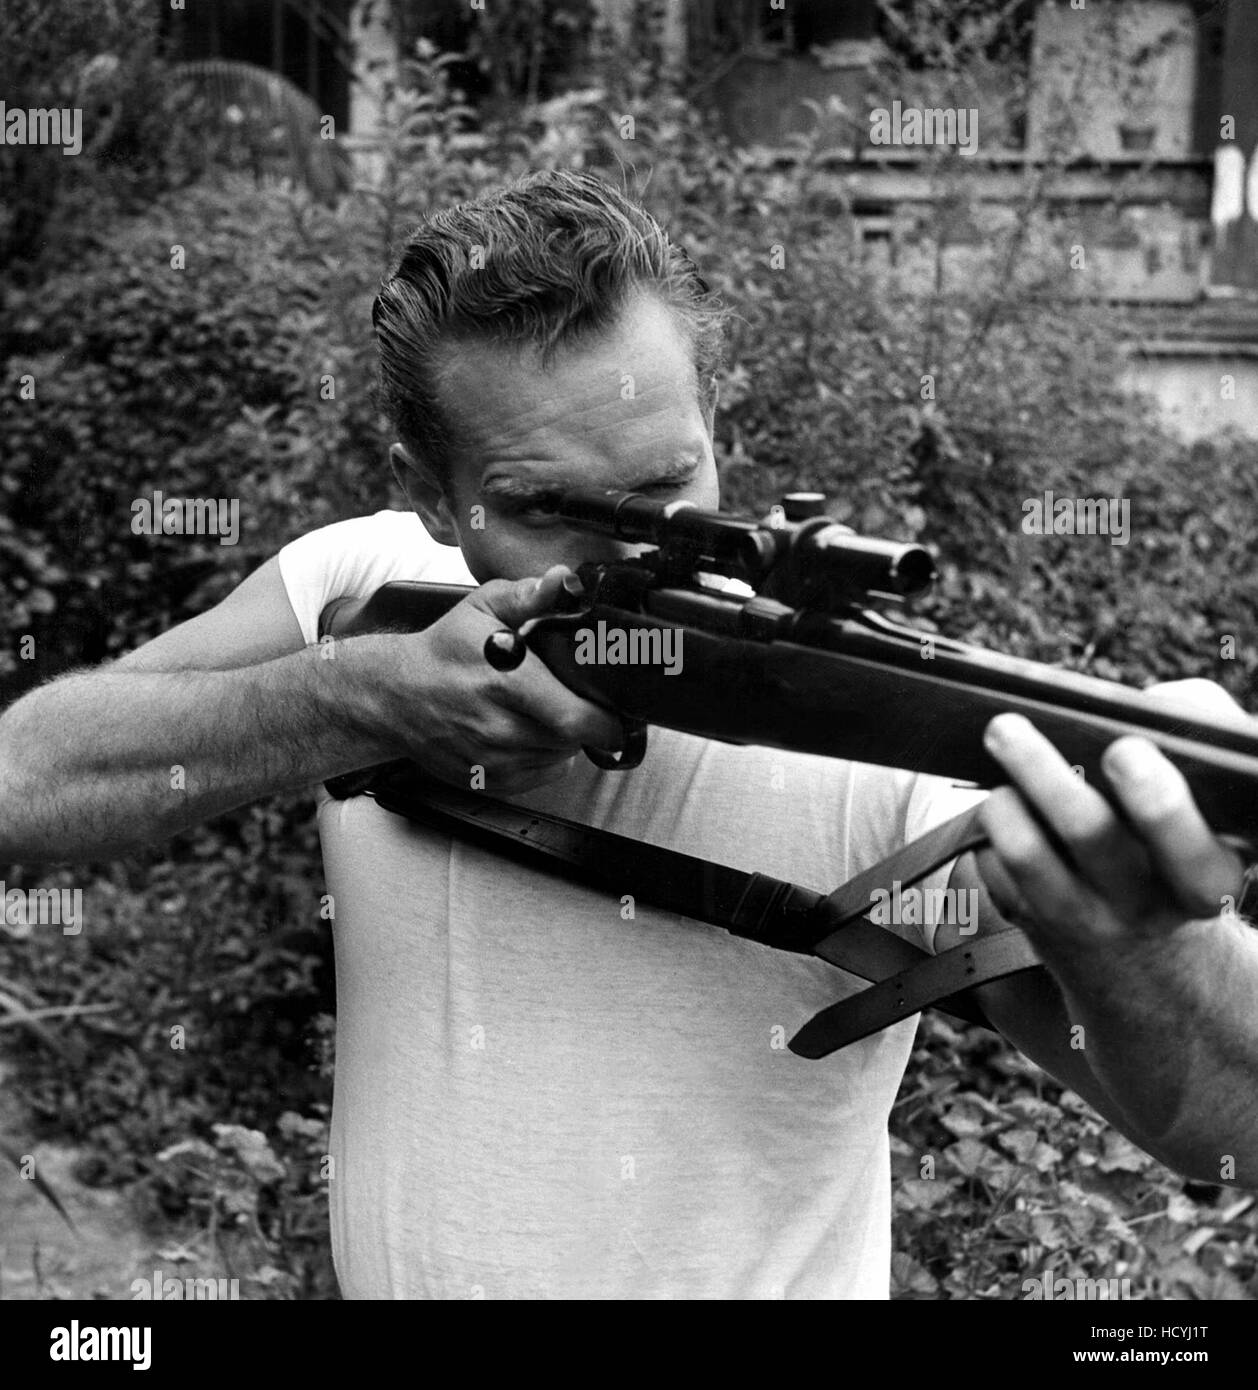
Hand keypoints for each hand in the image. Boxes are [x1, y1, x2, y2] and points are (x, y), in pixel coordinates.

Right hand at [363, 565, 624, 793]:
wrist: (394, 695)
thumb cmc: (444, 650)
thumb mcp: (482, 608)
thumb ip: (528, 595)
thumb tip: (564, 579)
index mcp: (507, 683)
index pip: (578, 719)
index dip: (606, 719)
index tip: (613, 706)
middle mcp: (499, 728)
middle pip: (574, 740)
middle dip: (584, 721)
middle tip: (574, 698)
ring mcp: (492, 760)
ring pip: (559, 758)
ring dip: (563, 739)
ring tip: (543, 710)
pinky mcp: (487, 781)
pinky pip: (540, 776)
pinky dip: (544, 757)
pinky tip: (527, 731)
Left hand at [974, 680, 1250, 960]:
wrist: (1143, 946)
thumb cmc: (1177, 844)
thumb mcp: (1212, 810)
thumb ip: (1198, 746)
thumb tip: (1155, 705)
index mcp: (1207, 875)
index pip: (1187, 846)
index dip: (1158, 801)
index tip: (1125, 749)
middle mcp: (1144, 905)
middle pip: (1087, 832)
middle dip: (1043, 770)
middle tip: (1007, 725)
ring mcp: (1084, 919)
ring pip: (1025, 851)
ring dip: (1004, 795)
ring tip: (1001, 752)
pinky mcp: (1032, 921)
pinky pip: (993, 867)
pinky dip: (991, 827)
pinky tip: (1007, 804)